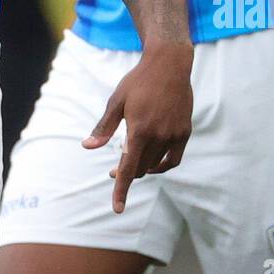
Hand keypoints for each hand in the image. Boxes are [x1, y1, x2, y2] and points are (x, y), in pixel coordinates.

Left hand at [83, 42, 192, 212]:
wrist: (169, 64)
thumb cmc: (138, 81)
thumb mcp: (116, 102)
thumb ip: (104, 127)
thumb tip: (88, 147)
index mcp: (139, 130)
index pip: (129, 169)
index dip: (121, 190)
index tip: (117, 209)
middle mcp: (158, 136)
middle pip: (141, 168)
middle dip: (126, 173)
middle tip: (113, 169)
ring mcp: (174, 135)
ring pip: (156, 164)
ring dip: (143, 167)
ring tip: (131, 159)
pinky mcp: (185, 132)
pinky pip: (174, 159)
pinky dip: (163, 165)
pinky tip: (154, 162)